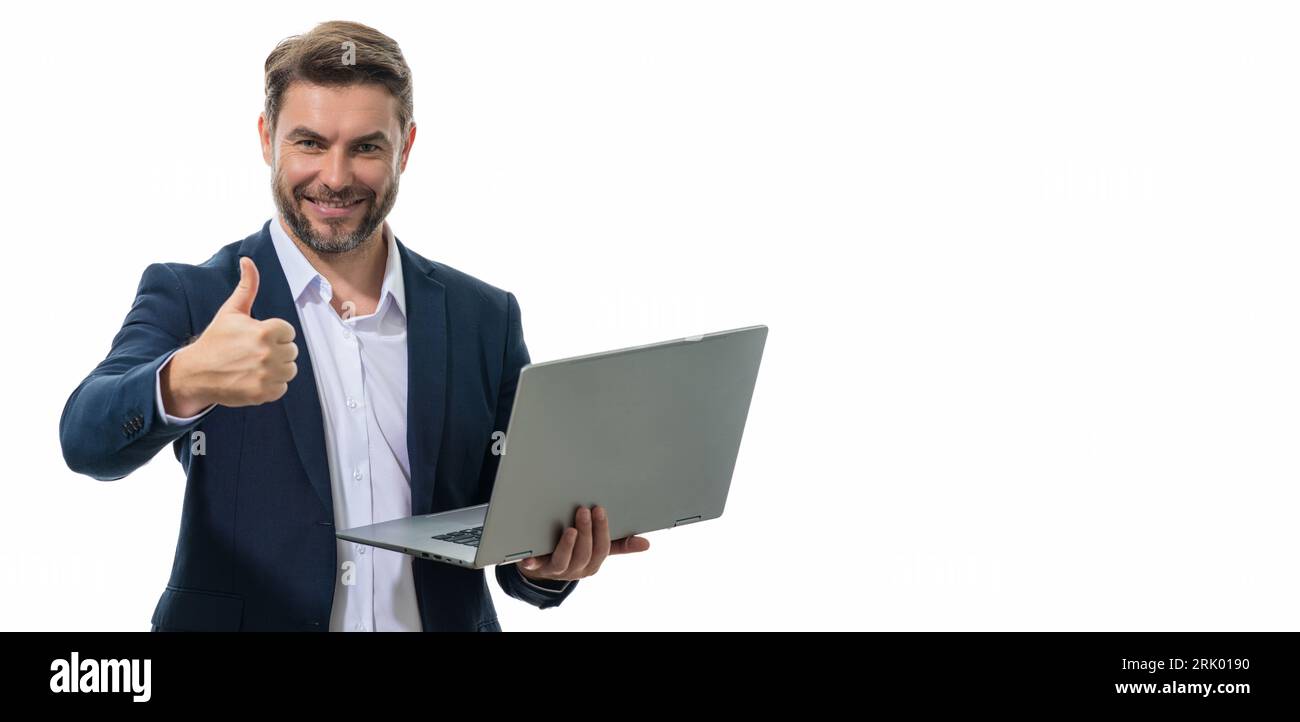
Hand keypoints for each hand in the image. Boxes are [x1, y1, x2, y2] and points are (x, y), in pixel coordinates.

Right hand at [161, 257, 298, 415]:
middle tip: (253, 353)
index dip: (274, 334)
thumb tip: (248, 260)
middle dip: (276, 351)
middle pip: (291, 351)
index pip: (288, 332)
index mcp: (265, 330)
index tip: (256, 337)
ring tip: (254, 366)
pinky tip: (253, 379)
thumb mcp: (231, 311)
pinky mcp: (263, 393)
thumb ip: (247, 286)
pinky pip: (282, 388)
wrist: (196, 372)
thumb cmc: (216, 340)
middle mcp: (268, 353)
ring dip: (276, 369)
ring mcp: (267, 375)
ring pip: (290, 370)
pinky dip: (271, 386)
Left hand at [518, 505, 649, 581]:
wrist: (545, 566)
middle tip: (583, 510)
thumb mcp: (598, 548)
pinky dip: (531, 562)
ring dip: (568, 545)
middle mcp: (576, 569)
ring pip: (564, 561)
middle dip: (586, 532)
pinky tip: (529, 557)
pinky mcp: (536, 568)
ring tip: (570, 529)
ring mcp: (556, 570)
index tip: (599, 509)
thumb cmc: (576, 552)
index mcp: (593, 563)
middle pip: (584, 554)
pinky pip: (534, 567)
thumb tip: (646, 543)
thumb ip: (619, 545)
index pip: (602, 549)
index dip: (601, 530)